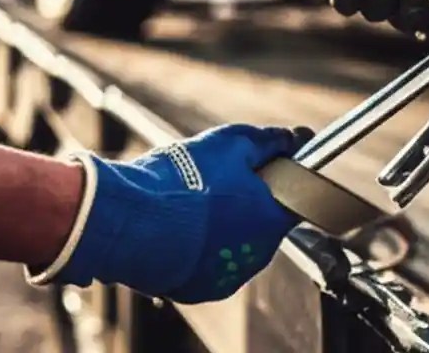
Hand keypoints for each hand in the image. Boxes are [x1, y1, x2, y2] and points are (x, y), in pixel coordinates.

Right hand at [29, 124, 310, 303]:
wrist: (131, 223)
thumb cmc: (184, 181)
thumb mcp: (232, 144)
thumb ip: (271, 141)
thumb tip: (297, 138)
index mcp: (274, 218)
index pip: (297, 199)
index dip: (281, 181)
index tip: (264, 170)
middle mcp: (259, 253)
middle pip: (263, 222)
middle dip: (247, 203)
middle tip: (216, 183)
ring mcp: (230, 275)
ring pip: (236, 244)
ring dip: (223, 227)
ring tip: (192, 206)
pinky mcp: (202, 289)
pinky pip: (210, 264)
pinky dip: (200, 249)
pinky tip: (181, 230)